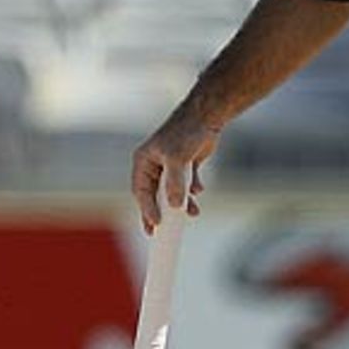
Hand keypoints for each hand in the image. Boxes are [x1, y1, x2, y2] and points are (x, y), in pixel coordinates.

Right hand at [131, 97, 220, 231]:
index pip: (141, 191)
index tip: (155, 225)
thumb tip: (175, 206)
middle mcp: (154, 163)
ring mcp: (170, 164)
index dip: (147, 210)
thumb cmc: (186, 133)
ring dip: (181, 203)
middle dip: (160, 212)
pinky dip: (192, 190)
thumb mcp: (177, 159)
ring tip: (192, 213)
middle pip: (154, 194)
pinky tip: (198, 191)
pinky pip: (186, 183)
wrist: (206, 116)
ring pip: (172, 191)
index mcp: (144, 161)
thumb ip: (175, 184)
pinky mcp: (186, 163)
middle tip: (161, 233)